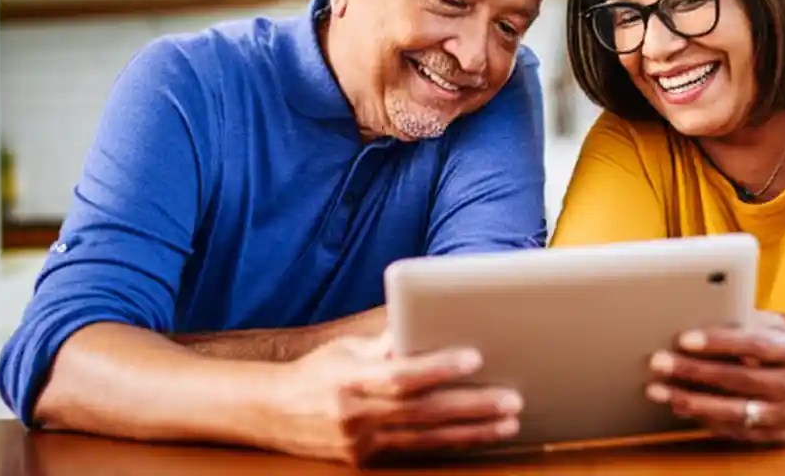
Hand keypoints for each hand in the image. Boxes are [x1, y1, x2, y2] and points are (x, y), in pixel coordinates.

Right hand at [266, 334, 521, 465]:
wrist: (272, 415)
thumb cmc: (318, 372)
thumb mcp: (347, 349)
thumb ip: (386, 342)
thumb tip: (424, 321)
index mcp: (349, 380)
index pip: (399, 375)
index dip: (438, 368)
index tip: (474, 356)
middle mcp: (354, 416)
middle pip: (422, 412)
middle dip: (471, 406)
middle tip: (511, 398)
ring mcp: (361, 444)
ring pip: (426, 440)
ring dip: (472, 432)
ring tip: (509, 423)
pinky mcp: (366, 463)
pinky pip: (416, 454)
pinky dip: (451, 445)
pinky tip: (480, 438)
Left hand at [646, 312, 784, 444]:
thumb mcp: (780, 329)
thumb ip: (749, 323)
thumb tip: (707, 313)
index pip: (754, 345)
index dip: (718, 341)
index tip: (684, 338)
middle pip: (738, 379)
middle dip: (694, 372)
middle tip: (658, 363)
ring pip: (734, 411)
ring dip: (693, 402)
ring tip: (660, 391)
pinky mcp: (777, 436)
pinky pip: (736, 431)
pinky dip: (706, 420)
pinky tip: (680, 408)